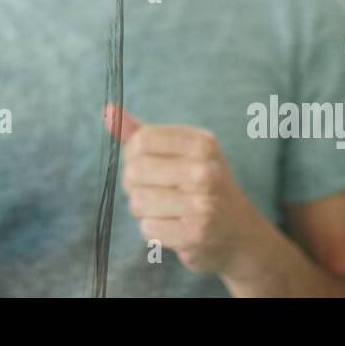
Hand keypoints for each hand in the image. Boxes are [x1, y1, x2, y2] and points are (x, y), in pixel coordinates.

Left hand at [105, 104, 255, 275]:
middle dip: (134, 185)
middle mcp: (206, 171)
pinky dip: (154, 230)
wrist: (237, 230)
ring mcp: (203, 204)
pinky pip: (148, 229)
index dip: (133, 155)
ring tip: (165, 209)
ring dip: (143, 210)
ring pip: (138, 201)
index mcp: (201, 143)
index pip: (141, 140)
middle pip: (135, 171)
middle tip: (155, 191)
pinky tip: (173, 226)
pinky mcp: (196, 234)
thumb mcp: (179, 151)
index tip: (146, 164)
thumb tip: (107, 111)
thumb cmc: (200, 184)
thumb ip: (141, 133)